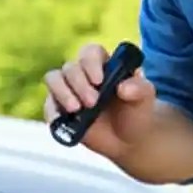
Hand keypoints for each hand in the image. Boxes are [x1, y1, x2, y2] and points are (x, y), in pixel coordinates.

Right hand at [43, 42, 157, 160]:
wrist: (129, 140)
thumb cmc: (137, 113)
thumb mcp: (145, 99)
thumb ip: (139, 89)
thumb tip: (123, 88)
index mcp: (103, 64)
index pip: (90, 52)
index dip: (91, 63)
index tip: (99, 80)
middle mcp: (83, 74)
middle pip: (70, 67)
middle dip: (80, 84)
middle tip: (93, 102)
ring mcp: (69, 90)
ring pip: (53, 79)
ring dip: (62, 92)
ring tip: (76, 109)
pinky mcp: (59, 108)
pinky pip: (48, 104)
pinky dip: (52, 111)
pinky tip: (61, 120)